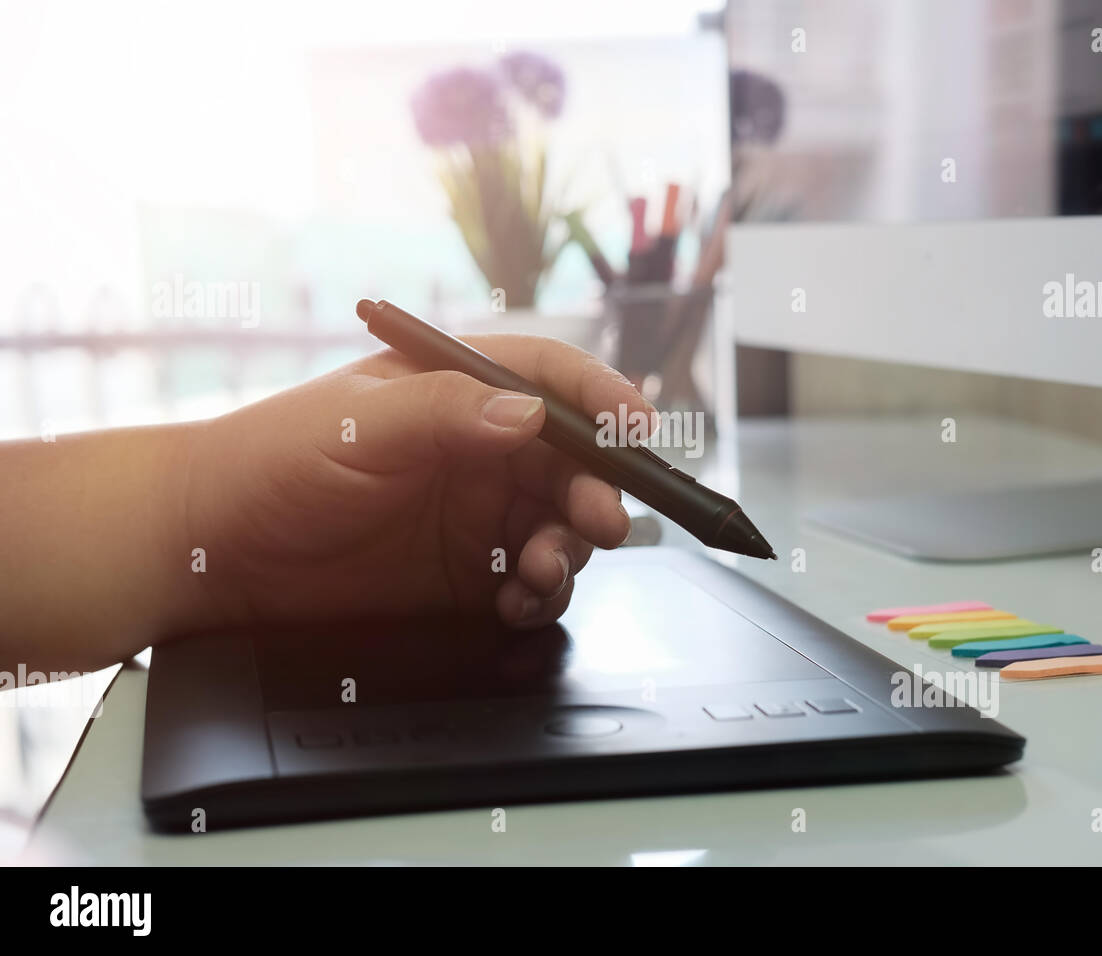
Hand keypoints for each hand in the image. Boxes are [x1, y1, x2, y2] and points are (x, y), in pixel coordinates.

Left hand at [184, 337, 654, 630]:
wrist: (212, 552)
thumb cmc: (271, 461)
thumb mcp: (360, 424)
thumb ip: (445, 414)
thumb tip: (530, 415)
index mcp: (459, 392)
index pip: (553, 380)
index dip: (603, 400)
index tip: (637, 431)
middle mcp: (479, 449)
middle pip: (574, 462)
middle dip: (598, 491)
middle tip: (600, 523)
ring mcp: (475, 513)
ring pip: (561, 526)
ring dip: (570, 551)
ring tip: (541, 572)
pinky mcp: (465, 573)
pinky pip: (530, 582)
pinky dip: (539, 594)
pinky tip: (517, 601)